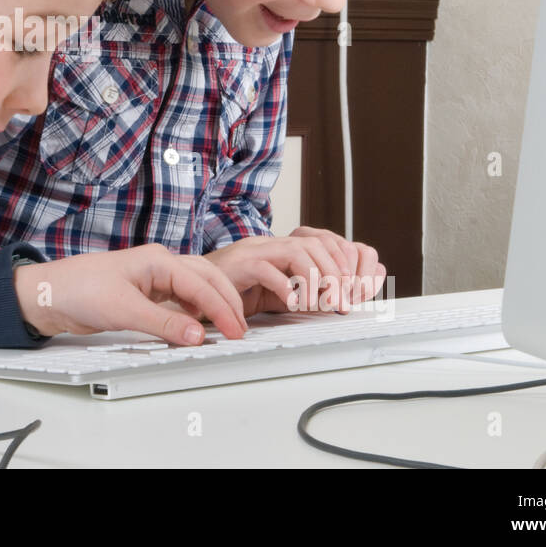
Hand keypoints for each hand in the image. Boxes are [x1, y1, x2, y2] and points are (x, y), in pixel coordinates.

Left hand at [13, 245, 247, 344]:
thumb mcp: (124, 310)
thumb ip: (163, 324)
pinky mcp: (145, 292)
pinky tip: (197, 323)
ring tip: (227, 326)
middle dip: (226, 302)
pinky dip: (195, 309)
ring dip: (213, 303)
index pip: (201, 285)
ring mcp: (153, 277)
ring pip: (196, 286)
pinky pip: (180, 297)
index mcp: (157, 260)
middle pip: (207, 278)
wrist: (48, 293)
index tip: (235, 332)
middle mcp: (159, 264)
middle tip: (240, 329)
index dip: (222, 310)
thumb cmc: (79, 289)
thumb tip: (197, 335)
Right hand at [203, 226, 387, 315]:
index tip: (351, 292)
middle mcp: (271, 244)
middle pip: (315, 243)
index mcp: (282, 248)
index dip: (343, 265)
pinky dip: (285, 287)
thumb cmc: (236, 294)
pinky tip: (291, 304)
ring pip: (296, 251)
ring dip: (315, 280)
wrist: (194, 291)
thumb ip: (309, 293)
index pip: (324, 242)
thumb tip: (345, 295)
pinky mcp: (238, 265)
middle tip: (340, 302)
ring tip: (318, 304)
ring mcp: (254, 251)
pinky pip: (266, 269)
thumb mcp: (281, 294)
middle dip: (335, 274)